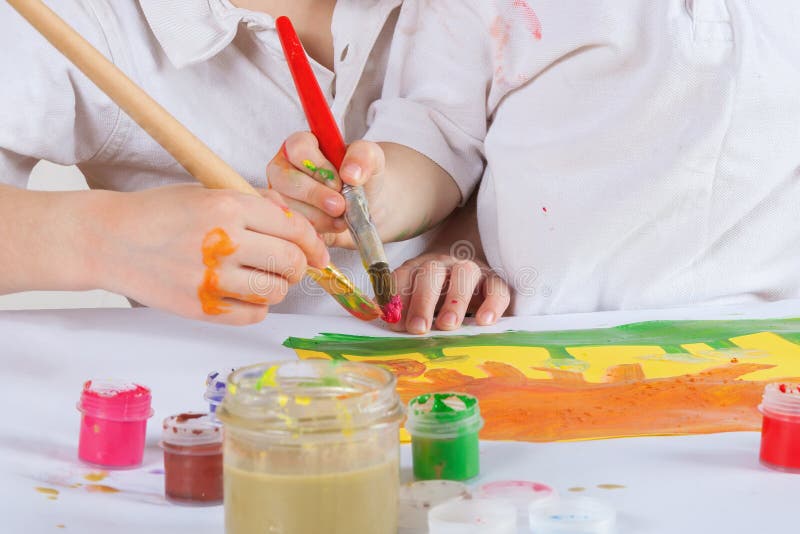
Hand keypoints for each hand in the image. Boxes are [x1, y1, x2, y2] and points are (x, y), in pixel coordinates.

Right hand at [90, 184, 328, 324]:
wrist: (110, 240)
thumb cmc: (161, 214)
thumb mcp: (209, 194)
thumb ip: (255, 204)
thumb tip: (300, 224)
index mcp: (228, 207)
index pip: (294, 228)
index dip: (313, 243)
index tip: (317, 252)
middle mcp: (223, 241)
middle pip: (291, 263)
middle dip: (299, 266)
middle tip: (290, 266)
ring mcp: (210, 278)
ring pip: (276, 292)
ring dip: (277, 287)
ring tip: (260, 278)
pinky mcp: (200, 308)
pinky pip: (253, 315)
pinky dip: (257, 308)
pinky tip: (243, 295)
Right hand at [266, 132, 386, 247]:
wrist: (367, 206)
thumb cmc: (362, 177)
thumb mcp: (372, 158)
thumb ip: (363, 156)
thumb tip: (350, 173)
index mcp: (300, 146)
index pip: (298, 149)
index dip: (319, 167)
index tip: (341, 181)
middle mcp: (283, 169)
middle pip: (286, 180)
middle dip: (315, 195)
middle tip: (340, 206)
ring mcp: (281, 197)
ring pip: (288, 207)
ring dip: (318, 216)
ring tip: (342, 218)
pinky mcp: (287, 221)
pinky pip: (293, 228)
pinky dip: (316, 230)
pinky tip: (334, 227)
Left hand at [391, 252, 510, 333]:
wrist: (469, 275)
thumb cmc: (437, 295)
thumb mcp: (418, 299)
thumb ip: (406, 310)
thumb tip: (394, 326)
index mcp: (418, 268)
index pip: (405, 276)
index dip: (398, 299)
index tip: (396, 325)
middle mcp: (443, 264)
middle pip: (431, 273)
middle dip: (422, 301)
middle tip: (418, 328)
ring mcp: (471, 269)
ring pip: (465, 274)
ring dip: (454, 300)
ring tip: (448, 325)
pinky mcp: (495, 280)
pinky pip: (496, 287)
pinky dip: (492, 304)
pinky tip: (484, 321)